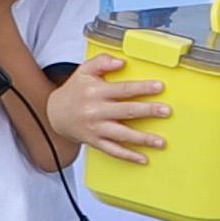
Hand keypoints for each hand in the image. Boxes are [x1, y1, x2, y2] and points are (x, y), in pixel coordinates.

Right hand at [56, 61, 173, 165]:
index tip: (159, 87)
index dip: (142, 88)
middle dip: (148, 111)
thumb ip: (102, 62)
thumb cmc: (73, 91)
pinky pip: (113, 150)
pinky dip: (128, 156)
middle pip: (126, 111)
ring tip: (161, 141)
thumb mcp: (84, 71)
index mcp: (95, 92)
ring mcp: (96, 129)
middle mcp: (96, 111)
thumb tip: (120, 62)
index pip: (123, 89)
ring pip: (122, 135)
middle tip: (165, 111)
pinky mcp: (95, 142)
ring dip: (142, 139)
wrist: (54, 114)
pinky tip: (143, 159)